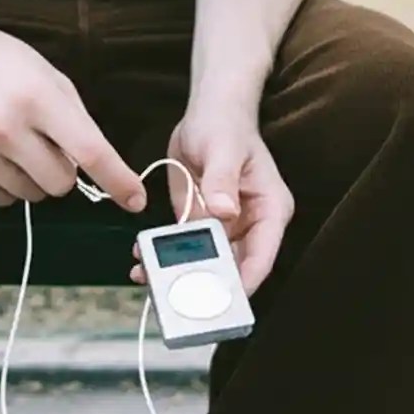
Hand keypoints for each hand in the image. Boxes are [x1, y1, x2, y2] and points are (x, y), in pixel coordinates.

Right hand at [0, 4, 145, 210]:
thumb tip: (96, 168)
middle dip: (62, 170)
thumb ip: (74, 120)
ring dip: (32, 177)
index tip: (135, 200)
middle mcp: (3, 128)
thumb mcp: (46, 75)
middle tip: (44, 144)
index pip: (89, 150)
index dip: (117, 179)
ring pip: (30, 196)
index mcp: (36, 97)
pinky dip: (4, 183)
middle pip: (60, 184)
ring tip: (12, 143)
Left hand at [132, 105, 293, 294]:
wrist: (209, 112)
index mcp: (270, 211)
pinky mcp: (203, 223)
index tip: (221, 301)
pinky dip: (167, 257)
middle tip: (178, 300)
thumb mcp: (223, 149)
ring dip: (181, 275)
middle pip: (235, 268)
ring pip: (208, 263)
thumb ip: (223, 181)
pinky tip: (143, 262)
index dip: (243, 282)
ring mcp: (226, 227)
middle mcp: (251, 225)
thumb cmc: (225, 125)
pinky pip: (187, 248)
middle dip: (207, 286)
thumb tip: (224, 212)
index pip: (262, 257)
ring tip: (149, 279)